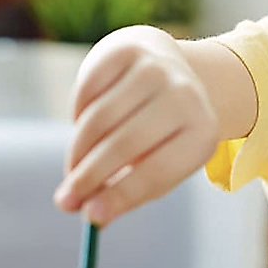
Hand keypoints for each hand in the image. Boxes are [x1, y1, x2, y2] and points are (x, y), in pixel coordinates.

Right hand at [54, 26, 219, 225]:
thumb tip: (94, 215)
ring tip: (74, 168)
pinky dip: (78, 115)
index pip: (158, 171)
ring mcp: (156, 69)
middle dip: (89, 177)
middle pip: (126, 144)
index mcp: (202, 132)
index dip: (122, 195)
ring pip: (100, 119)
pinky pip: (87, 92)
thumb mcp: (159, 161)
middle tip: (64, 201)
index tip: (89, 217)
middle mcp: (185, 97)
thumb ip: (129, 190)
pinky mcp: (128, 51)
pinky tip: (85, 124)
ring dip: (78, 150)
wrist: (168, 66)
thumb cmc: (160, 131)